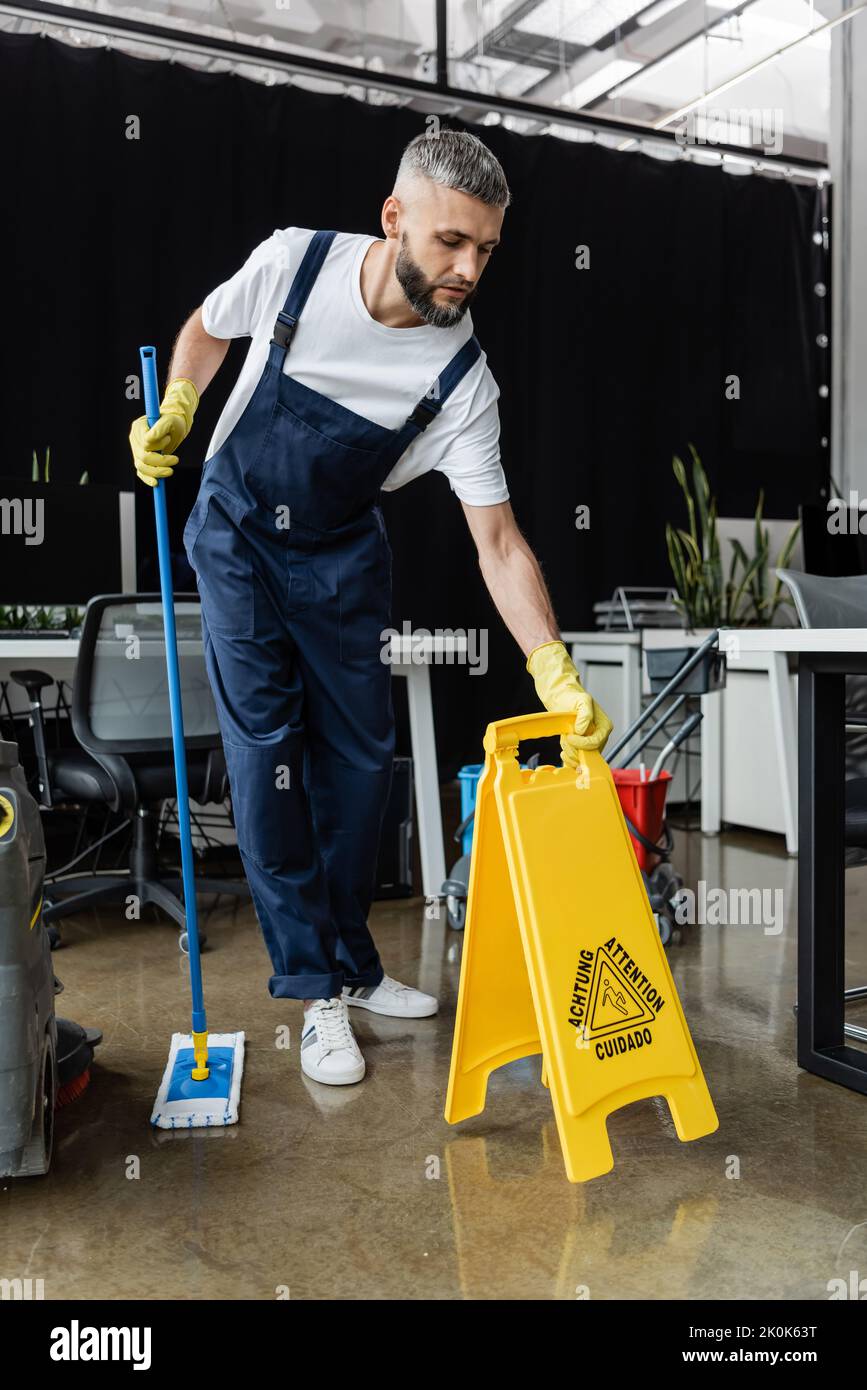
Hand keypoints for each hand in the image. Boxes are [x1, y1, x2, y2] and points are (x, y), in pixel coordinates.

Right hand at [129, 377, 198, 486]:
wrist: (173, 428)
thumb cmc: (172, 422)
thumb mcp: (169, 420)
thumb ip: (160, 427)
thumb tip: (150, 438)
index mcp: (138, 427)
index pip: (145, 443)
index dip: (158, 445)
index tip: (168, 440)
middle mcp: (134, 440)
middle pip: (143, 457)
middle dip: (160, 461)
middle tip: (176, 460)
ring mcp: (136, 451)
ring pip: (142, 467)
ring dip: (157, 472)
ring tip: (170, 471)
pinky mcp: (140, 460)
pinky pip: (141, 473)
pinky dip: (148, 479)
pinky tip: (156, 483)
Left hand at [526, 640, 613, 761]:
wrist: (561, 699)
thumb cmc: (572, 698)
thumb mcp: (581, 701)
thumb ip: (585, 714)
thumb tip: (582, 730)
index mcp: (605, 726)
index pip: (595, 743)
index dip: (581, 743)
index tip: (570, 736)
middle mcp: (600, 736)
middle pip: (590, 753)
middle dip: (575, 749)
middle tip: (566, 738)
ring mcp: (591, 742)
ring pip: (582, 757)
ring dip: (571, 752)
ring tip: (565, 739)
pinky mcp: (582, 747)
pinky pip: (578, 760)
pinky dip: (569, 759)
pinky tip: (563, 753)